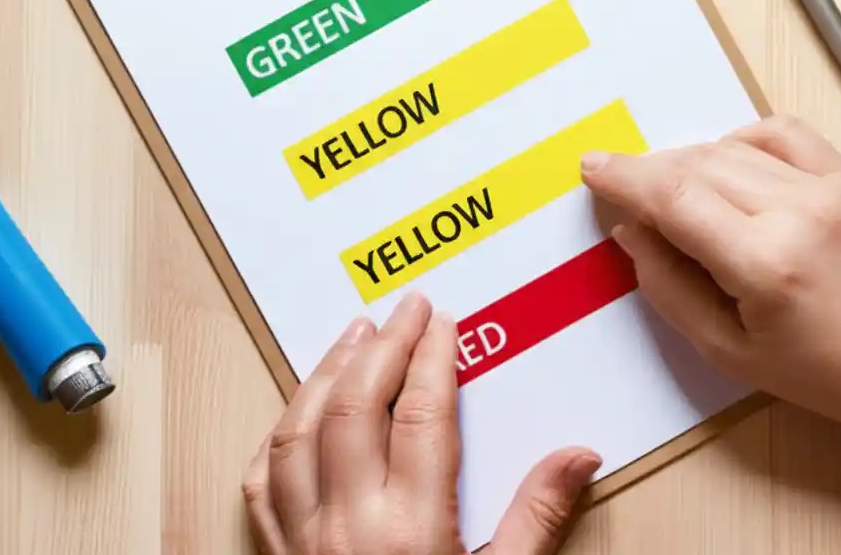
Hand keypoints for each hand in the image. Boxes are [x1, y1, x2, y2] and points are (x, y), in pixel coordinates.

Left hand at [243, 293, 601, 554]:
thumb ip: (537, 518)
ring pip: (300, 431)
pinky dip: (279, 435)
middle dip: (383, 346)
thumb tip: (578, 454)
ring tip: (352, 336)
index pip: (419, 415)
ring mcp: (303, 541)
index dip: (433, 358)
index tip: (445, 322)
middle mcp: (348, 526)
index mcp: (411, 531)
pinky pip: (262, 482)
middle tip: (406, 309)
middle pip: (356, 406)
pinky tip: (298, 413)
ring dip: (325, 373)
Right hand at [581, 115, 840, 447]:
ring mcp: (832, 187)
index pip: (673, 197)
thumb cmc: (827, 377)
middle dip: (648, 170)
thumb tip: (632, 232)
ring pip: (735, 148)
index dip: (624, 177)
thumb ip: (670, 289)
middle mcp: (798, 211)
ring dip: (689, 159)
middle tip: (618, 182)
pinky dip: (743, 140)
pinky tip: (728, 165)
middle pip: (697, 165)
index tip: (591, 168)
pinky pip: (784, 135)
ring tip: (671, 187)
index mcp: (764, 262)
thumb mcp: (730, 354)